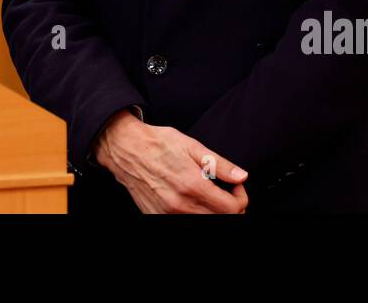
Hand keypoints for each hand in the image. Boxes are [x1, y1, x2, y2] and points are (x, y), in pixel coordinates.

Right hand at [92, 110, 248, 213]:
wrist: (125, 149)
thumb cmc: (157, 144)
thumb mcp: (192, 146)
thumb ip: (219, 164)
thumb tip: (242, 176)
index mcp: (192, 185)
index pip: (232, 208)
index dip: (240, 198)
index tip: (235, 187)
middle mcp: (180, 205)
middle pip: (221, 220)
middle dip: (230, 207)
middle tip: (225, 192)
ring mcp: (167, 214)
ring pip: (203, 222)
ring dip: (213, 212)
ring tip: (208, 195)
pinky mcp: (156, 217)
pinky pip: (182, 222)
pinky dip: (194, 214)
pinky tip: (191, 200)